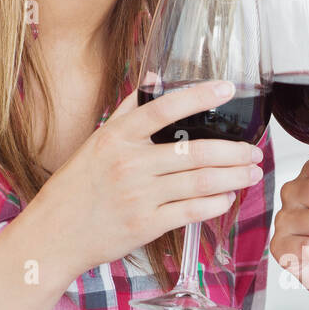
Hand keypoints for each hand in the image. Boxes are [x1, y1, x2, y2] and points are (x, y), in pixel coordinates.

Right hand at [29, 81, 264, 277]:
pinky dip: (215, 204)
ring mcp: (138, 196)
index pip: (164, 108)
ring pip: (199, 183)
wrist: (53, 235)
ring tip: (251, 172)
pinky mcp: (145, 225)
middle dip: (233, 152)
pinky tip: (227, 197)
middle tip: (255, 150)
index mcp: (116, 137)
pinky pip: (190, 212)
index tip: (227, 88)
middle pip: (195, 152)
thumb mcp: (96, 142)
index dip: (199, 96)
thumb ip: (128, 110)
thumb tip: (154, 74)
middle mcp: (129, 164)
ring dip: (233, 177)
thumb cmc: (76, 187)